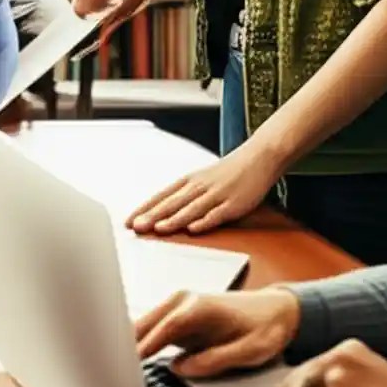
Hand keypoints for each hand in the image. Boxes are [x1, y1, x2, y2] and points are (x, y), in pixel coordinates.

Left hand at [127, 143, 281, 234]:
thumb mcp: (201, 179)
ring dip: (174, 219)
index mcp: (188, 181)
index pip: (160, 196)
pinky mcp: (234, 204)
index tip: (128, 222)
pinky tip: (193, 229)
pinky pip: (217, 214)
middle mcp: (199, 187)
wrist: (258, 157)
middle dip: (152, 216)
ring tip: (158, 229)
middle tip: (136, 227)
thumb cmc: (227, 172)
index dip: (143, 209)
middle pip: (172, 204)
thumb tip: (160, 211)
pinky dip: (205, 221)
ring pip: (191, 209)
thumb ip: (183, 195)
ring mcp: (216, 195)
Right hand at [135, 289, 300, 377]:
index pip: (164, 328)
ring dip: (130, 345)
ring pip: (143, 326)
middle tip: (116, 371)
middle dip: (127, 346)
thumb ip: (214, 360)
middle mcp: (183, 301)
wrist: (276, 311)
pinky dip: (140, 343)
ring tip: (119, 368)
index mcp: (199, 307)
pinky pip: (151, 329)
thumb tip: (180, 368)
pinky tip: (132, 360)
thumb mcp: (250, 351)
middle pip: (145, 324)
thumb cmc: (265, 328)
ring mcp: (177, 306)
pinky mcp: (176, 315)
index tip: (129, 364)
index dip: (145, 346)